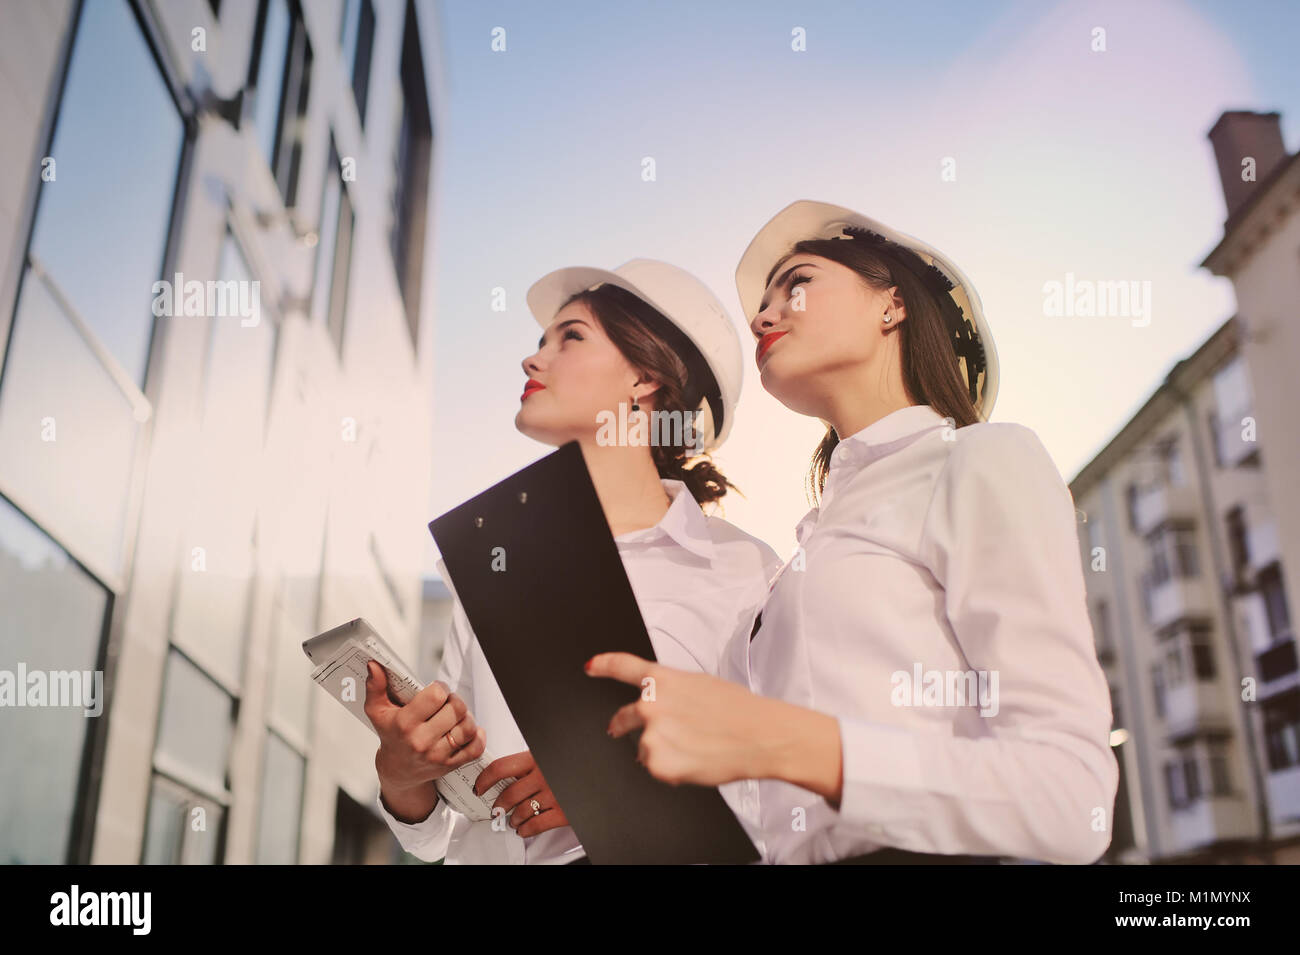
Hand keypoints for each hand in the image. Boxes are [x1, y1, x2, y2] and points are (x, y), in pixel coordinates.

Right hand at [364, 662, 485, 810]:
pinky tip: (466, 730)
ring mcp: (437, 756)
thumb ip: (375, 686)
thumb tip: (374, 665)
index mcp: (405, 724)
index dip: (440, 688)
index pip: (436, 696)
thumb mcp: (377, 711)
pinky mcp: (451, 765)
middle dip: (454, 700)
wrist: (397, 770)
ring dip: (466, 717)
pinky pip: (476, 748)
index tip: (436, 690)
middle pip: (456, 709)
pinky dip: (477, 736)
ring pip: (468, 727)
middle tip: (446, 702)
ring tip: (455, 716)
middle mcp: (421, 741)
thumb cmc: (391, 735)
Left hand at [475, 751, 570, 837]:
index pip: (501, 768)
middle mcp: (543, 776)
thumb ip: (532, 761)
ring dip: (512, 819)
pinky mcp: (563, 812)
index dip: (485, 779)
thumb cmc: (575, 760)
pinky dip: (526, 830)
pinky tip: (523, 829)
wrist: (600, 773)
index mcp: (537, 758)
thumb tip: (510, 769)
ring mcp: (553, 795)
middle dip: (499, 805)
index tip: (480, 787)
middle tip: (496, 809)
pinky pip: (536, 826)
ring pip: (521, 812)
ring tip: (512, 820)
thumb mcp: (550, 754)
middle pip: (509, 795)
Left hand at [585, 652, 778, 787]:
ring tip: (694, 747)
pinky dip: (672, 768)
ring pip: (645, 748)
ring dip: (661, 750)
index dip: (603, 665)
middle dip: (620, 726)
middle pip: (623, 717)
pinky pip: (657, 769)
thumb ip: (673, 692)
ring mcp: (652, 735)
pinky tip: (694, 760)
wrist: (759, 735)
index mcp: (662, 680)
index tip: (590, 667)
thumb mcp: (701, 686)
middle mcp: (651, 705)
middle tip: (621, 731)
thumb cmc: (739, 710)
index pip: (623, 667)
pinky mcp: (658, 763)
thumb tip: (662, 705)